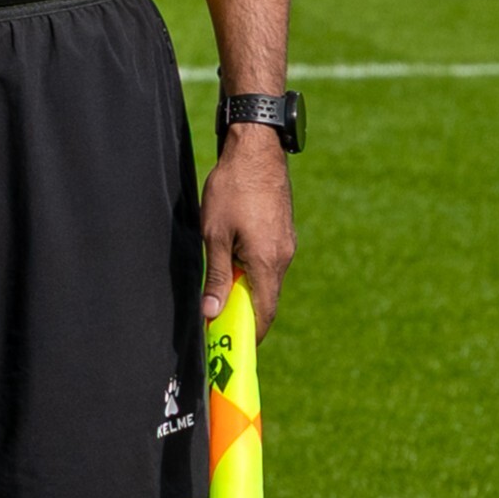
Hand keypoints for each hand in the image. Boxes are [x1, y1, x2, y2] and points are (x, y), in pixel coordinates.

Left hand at [200, 128, 294, 335]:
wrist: (256, 152)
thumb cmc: (232, 190)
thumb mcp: (214, 235)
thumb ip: (216, 275)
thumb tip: (213, 312)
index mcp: (268, 263)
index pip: (264, 312)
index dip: (250, 333)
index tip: (232, 346)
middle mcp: (284, 258)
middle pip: (265, 299)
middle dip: (243, 315)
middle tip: (218, 325)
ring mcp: (286, 245)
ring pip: (266, 281)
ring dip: (244, 292)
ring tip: (217, 297)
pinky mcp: (281, 234)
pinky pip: (267, 264)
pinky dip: (250, 273)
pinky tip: (229, 268)